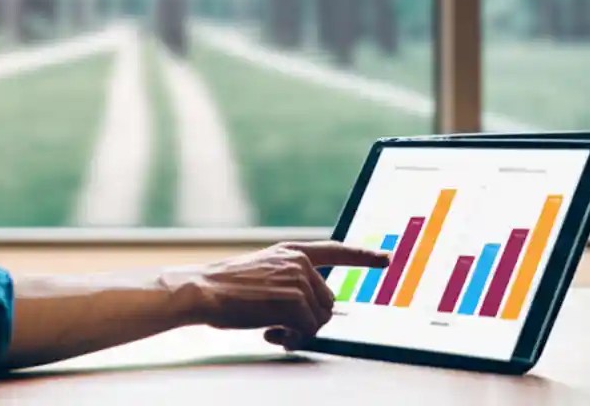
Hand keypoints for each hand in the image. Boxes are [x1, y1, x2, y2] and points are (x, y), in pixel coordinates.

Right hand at [181, 241, 388, 349]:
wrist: (203, 289)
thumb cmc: (225, 288)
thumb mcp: (262, 272)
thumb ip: (288, 280)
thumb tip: (311, 311)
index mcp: (292, 252)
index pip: (336, 250)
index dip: (363, 256)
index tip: (386, 258)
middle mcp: (299, 262)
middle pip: (328, 302)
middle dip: (309, 321)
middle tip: (280, 329)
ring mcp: (298, 279)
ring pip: (321, 319)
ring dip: (299, 332)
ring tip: (271, 331)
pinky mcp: (294, 300)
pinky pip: (308, 331)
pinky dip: (291, 339)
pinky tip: (269, 334)